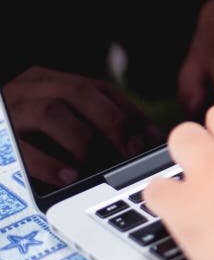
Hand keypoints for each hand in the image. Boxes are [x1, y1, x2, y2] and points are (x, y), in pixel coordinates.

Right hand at [2, 66, 158, 186]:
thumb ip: (84, 124)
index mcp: (48, 81)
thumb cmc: (20, 135)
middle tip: (134, 151)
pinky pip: (21, 148)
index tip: (153, 137)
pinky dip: (49, 163)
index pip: (98, 88)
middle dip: (114, 122)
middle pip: (79, 92)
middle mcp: (29, 87)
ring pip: (52, 111)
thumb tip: (135, 145)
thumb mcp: (52, 122)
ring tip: (100, 166)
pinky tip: (69, 177)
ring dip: (83, 140)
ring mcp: (9, 109)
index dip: (129, 111)